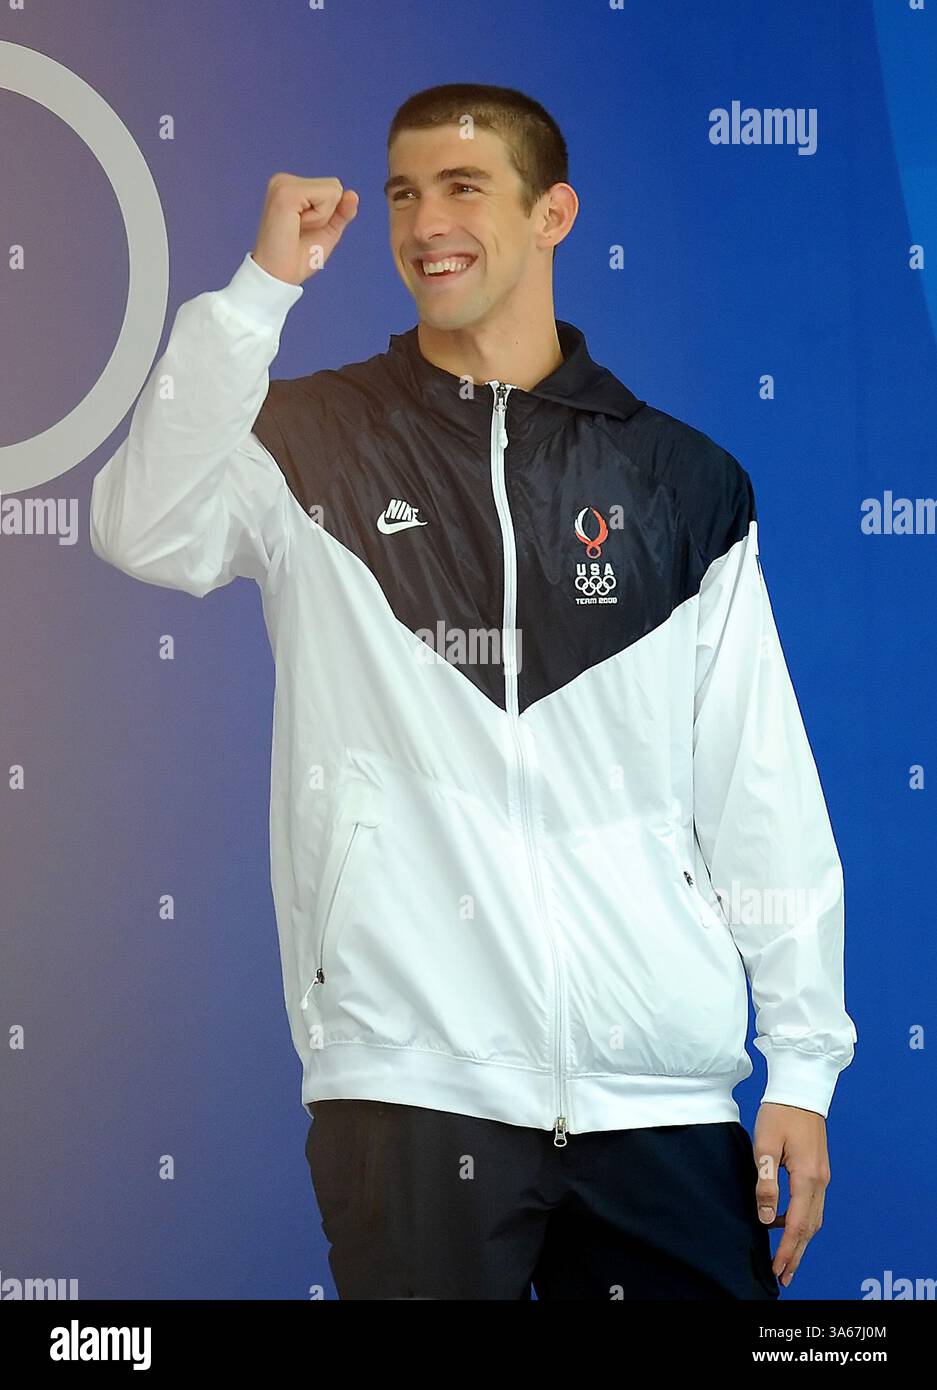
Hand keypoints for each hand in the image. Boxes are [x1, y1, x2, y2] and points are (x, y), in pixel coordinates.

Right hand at [252, 173, 358, 286]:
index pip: (333, 188)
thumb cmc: (297, 257)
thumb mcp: (327, 231)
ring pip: (333, 190)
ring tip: (298, 229)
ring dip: (322, 217)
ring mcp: (283, 184)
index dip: (328, 214)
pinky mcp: (286, 192)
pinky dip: (319, 218)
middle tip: (301, 231)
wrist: (278, 276)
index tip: (304, 229)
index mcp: (290, 187)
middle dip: (327, 214)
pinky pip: (326, 197)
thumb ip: (342, 212)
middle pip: (335, 186)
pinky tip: (297, 226)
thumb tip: (353, 194)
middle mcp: (284, 180)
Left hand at [752, 1102, 830, 1287]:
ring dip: (800, 1240)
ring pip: (814, 1218)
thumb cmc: (780, 1113)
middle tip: (784, 1276)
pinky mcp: (818, 1170)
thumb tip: (766, 1217)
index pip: (799, 1224)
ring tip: (784, 1256)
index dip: (787, 1249)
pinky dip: (801, 1220)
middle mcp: (820, 1181)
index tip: (777, 1268)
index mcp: (808, 1176)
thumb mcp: (765, 1145)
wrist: (800, 1089)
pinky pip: (812, 1204)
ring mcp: (822, 1176)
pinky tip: (783, 1222)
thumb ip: (766, 1182)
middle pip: (811, 1228)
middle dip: (797, 1254)